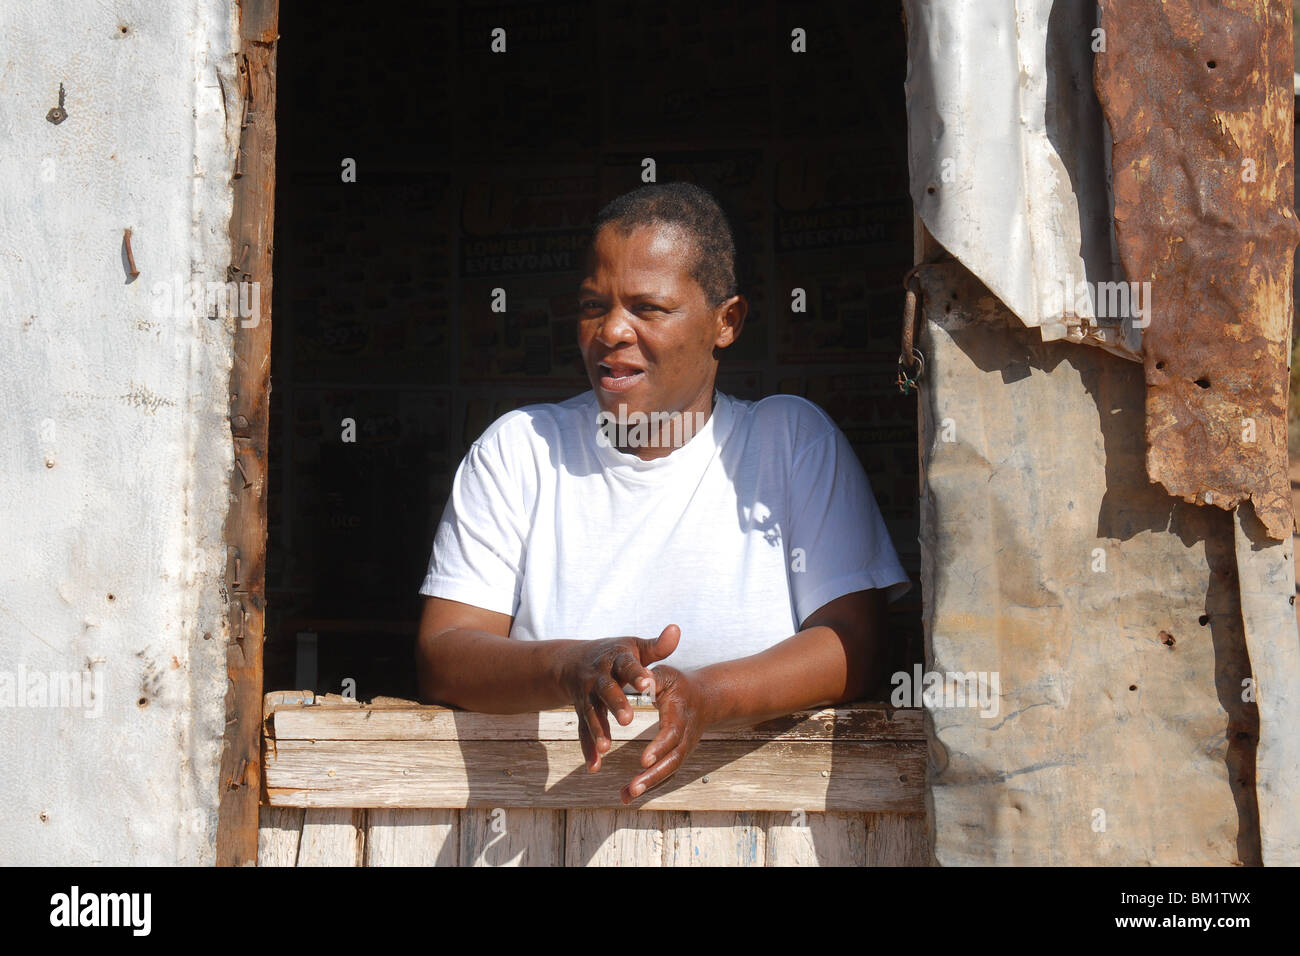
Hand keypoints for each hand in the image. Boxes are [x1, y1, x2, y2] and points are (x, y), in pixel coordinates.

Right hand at [554, 625, 679, 771]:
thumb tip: (676, 629)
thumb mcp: (635, 647)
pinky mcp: (581, 711)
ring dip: (598, 730)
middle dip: (615, 704)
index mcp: (616, 659)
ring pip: (591, 713)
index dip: (637, 675)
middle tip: (628, 719)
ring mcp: (587, 695)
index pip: (627, 666)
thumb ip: (657, 645)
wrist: (574, 661)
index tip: (648, 684)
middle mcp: (598, 677)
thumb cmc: (616, 655)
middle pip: (606, 690)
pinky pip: (583, 730)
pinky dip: (588, 748)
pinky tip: (595, 766)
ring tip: (607, 747)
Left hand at [622, 664, 708, 803]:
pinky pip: (664, 774)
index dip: (659, 748)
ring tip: (626, 796)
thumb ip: (653, 678)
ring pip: (668, 771)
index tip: (643, 761)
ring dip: (648, 785)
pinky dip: (647, 785)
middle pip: (672, 761)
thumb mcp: (667, 676)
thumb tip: (642, 679)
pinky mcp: (676, 756)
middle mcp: (684, 737)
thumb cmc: (680, 685)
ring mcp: (682, 749)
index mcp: (679, 715)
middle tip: (634, 788)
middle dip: (653, 776)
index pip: (671, 734)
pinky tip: (626, 796)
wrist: (705, 699)